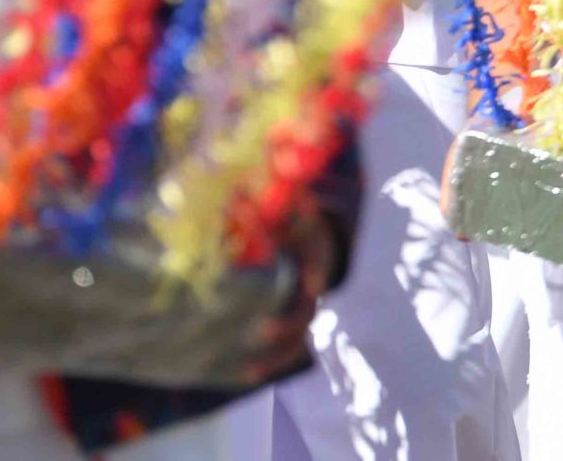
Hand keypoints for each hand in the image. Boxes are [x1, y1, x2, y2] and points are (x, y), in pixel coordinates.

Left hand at [246, 202, 337, 379]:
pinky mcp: (291, 323)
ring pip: (297, 337)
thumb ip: (272, 199)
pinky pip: (286, 348)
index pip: (320, 260)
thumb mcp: (283, 202)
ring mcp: (303, 306)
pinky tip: (245, 375)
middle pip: (307, 307)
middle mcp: (311, 283)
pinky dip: (269, 362)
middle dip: (286, 321)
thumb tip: (242, 189)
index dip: (317, 272)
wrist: (302, 236)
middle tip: (261, 330)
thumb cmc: (285, 216)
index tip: (313, 286)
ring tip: (249, 368)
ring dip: (276, 354)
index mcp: (312, 248)